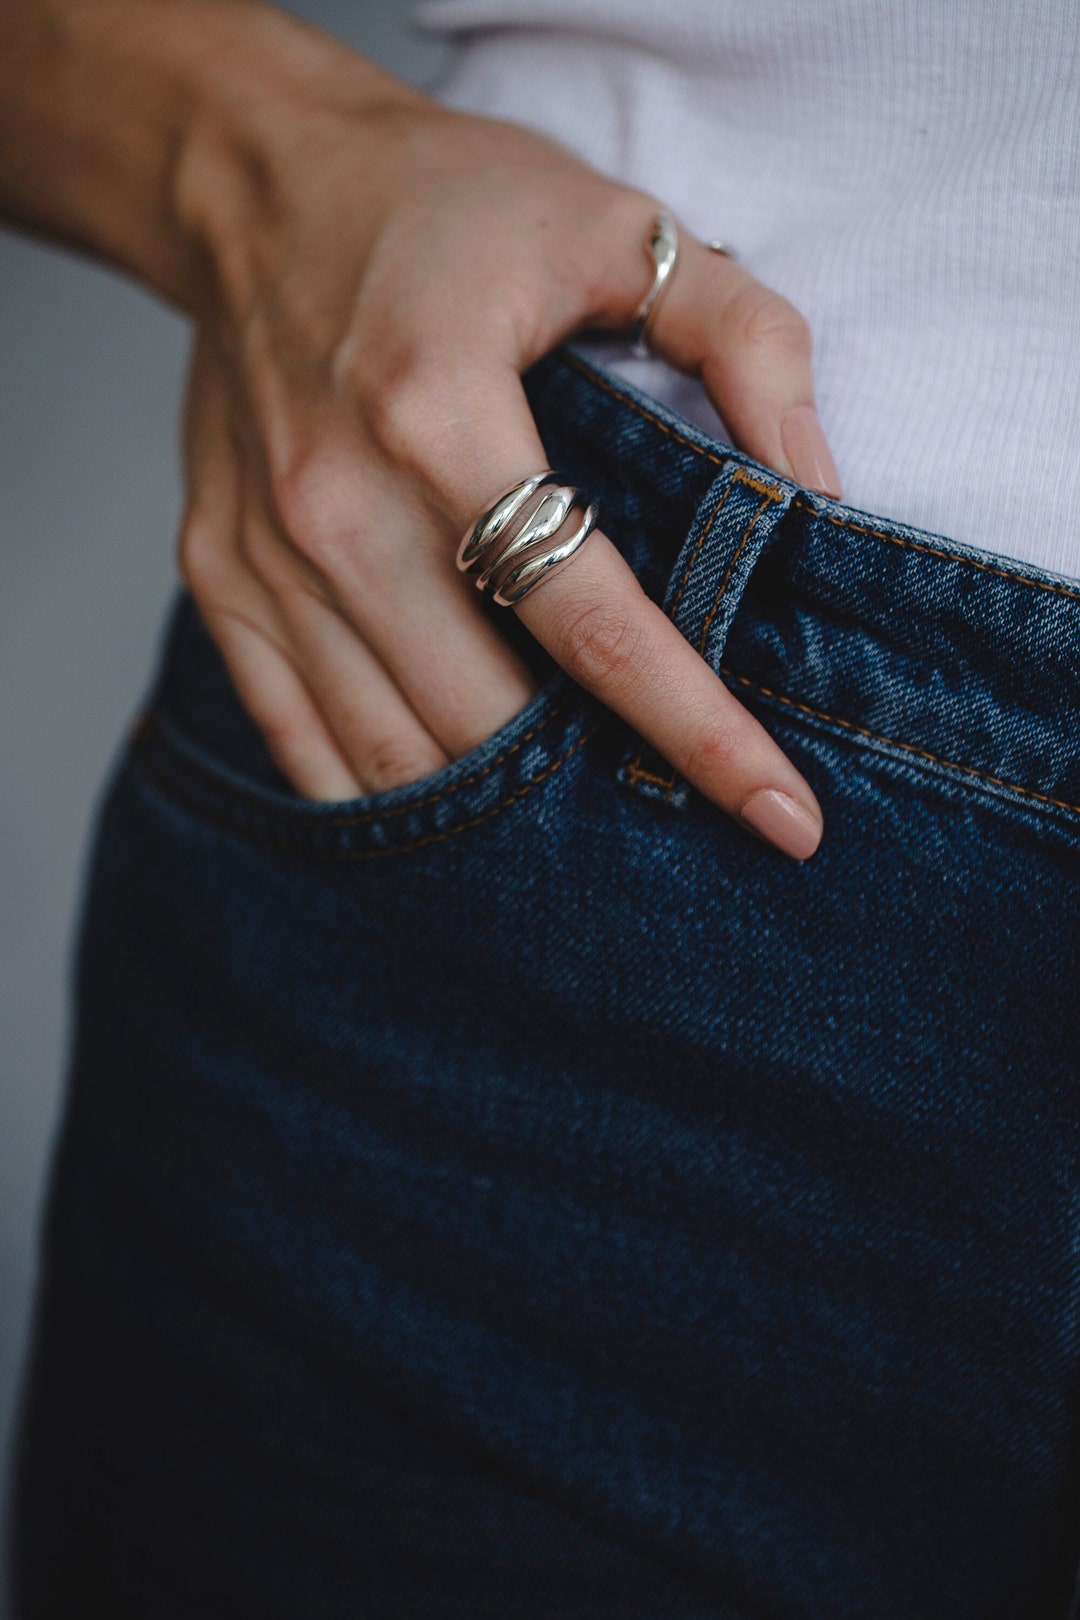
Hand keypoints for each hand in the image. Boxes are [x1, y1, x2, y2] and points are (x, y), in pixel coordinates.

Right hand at [175, 14, 838, 858]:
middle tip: (675, 816)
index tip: (783, 815)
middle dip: (591, 787)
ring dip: (493, 811)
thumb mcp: (619, 225)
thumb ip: (746, 342)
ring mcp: (267, 556)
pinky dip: (381, 794)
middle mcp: (338, 505)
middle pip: (486, 716)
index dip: (699, 732)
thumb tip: (815, 490)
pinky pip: (300, 741)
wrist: (250, 180)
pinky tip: (456, 807)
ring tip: (573, 825)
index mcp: (441, 415)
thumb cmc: (440, 204)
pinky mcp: (220, 579)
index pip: (594, 624)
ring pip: (392, 752)